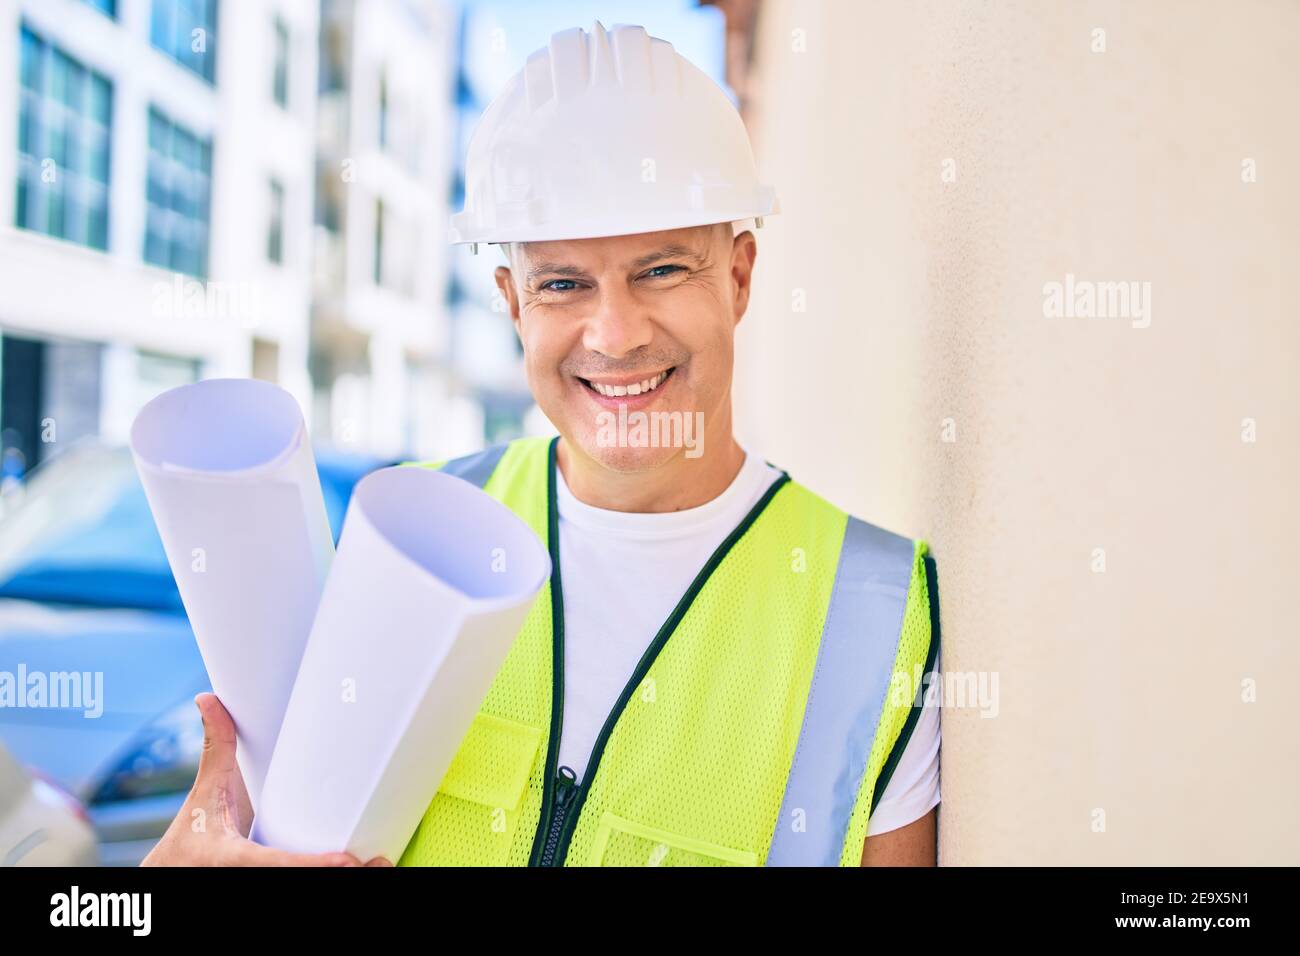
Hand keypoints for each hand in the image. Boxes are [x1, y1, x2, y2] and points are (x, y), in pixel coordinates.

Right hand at [141, 692, 391, 866]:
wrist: (176, 873)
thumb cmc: (190, 837)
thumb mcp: (203, 794)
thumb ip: (216, 749)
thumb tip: (208, 698)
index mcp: (233, 857)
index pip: (275, 864)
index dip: (311, 865)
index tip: (347, 860)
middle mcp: (247, 878)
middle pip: (298, 880)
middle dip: (341, 875)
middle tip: (380, 863)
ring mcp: (257, 884)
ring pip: (303, 887)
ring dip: (347, 881)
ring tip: (381, 867)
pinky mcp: (266, 885)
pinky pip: (298, 884)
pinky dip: (328, 877)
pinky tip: (363, 872)